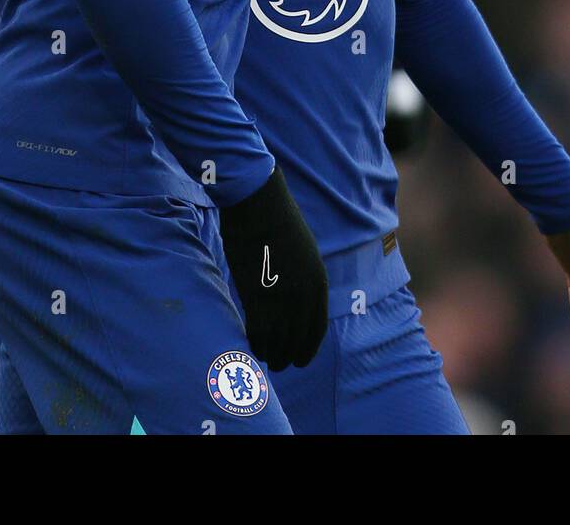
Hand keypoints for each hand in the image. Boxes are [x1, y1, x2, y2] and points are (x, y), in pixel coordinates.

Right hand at [218, 166, 328, 371]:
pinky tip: (252, 345)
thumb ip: (302, 280)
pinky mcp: (256, 297)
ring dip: (271, 356)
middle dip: (289, 357)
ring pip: (278, 344)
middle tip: (278, 363)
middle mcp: (303, 296)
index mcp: (318, 283)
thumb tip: (293, 305)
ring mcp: (280, 298)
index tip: (299, 358)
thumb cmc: (277, 223)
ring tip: (265, 358)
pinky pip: (258, 335)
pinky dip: (256, 345)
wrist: (259, 205)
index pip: (316, 331)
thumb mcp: (303, 254)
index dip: (307, 349)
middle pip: (297, 343)